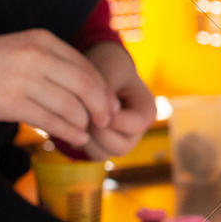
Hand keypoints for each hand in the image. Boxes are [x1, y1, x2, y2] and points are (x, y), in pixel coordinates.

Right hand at [0, 29, 116, 148]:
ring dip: (85, 121)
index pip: (87, 66)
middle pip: (85, 84)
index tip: (112, 104)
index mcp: (44, 41)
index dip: (104, 88)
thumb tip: (88, 86)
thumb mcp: (25, 50)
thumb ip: (54, 63)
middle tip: (107, 120)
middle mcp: (38, 57)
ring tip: (89, 131)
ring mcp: (24, 79)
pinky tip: (76, 137)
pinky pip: (49, 119)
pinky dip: (68, 130)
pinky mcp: (10, 102)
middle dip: (102, 106)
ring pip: (70, 104)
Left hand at [78, 41, 154, 159]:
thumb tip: (93, 117)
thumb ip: (104, 92)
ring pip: (103, 154)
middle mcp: (137, 131)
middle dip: (98, 132)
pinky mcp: (104, 144)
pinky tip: (73, 122)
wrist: (103, 68)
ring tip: (77, 116)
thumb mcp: (110, 71)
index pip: (134, 124)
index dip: (111, 118)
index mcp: (147, 110)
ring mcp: (121, 140)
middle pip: (120, 147)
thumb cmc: (110, 67)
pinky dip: (79, 141)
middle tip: (82, 113)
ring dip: (86, 138)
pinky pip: (90, 153)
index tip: (93, 104)